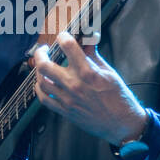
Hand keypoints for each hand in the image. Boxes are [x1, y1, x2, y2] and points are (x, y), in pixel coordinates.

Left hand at [33, 30, 147, 145]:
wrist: (121, 124)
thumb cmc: (119, 99)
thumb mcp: (109, 73)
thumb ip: (94, 56)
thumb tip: (88, 41)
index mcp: (88, 72)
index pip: (68, 46)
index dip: (63, 37)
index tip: (62, 36)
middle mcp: (75, 85)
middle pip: (44, 65)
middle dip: (40, 53)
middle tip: (43, 50)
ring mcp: (68, 99)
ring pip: (41, 81)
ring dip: (38, 70)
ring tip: (42, 66)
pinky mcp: (65, 111)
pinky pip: (44, 99)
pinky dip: (39, 89)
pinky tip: (42, 83)